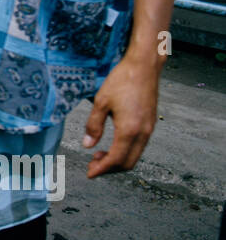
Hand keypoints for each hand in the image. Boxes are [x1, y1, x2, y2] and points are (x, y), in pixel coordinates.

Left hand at [81, 54, 159, 176]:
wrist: (144, 66)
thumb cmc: (122, 80)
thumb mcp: (101, 102)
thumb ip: (94, 125)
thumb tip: (87, 145)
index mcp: (129, 130)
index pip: (115, 159)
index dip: (101, 169)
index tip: (89, 173)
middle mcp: (143, 133)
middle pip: (127, 163)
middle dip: (109, 169)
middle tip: (92, 165)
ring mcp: (149, 129)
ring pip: (134, 156)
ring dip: (117, 160)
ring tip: (99, 155)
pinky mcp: (150, 123)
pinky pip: (139, 146)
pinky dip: (125, 151)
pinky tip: (113, 144)